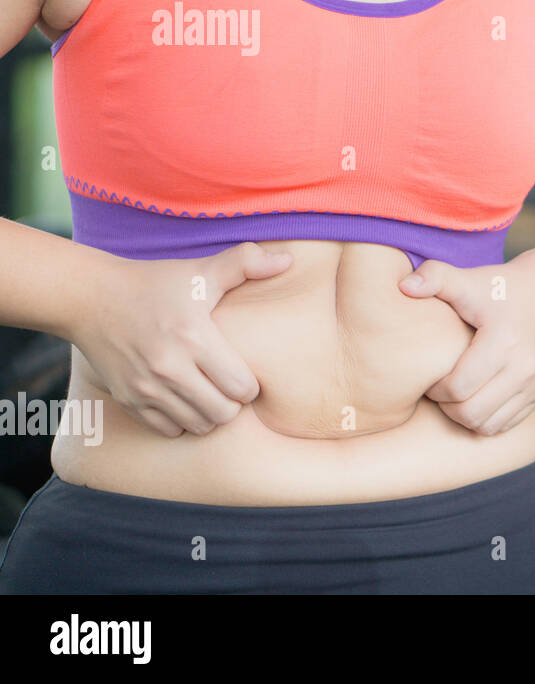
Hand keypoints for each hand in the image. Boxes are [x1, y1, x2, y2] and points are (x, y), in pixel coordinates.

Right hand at [72, 242, 292, 436]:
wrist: (90, 298)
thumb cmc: (154, 283)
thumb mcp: (201, 270)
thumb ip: (246, 262)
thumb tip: (287, 260)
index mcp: (194, 338)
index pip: (241, 387)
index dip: (250, 385)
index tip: (243, 371)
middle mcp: (169, 368)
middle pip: (223, 413)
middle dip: (233, 403)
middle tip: (229, 385)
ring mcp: (145, 387)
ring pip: (198, 426)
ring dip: (209, 414)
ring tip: (209, 393)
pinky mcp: (127, 399)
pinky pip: (168, 430)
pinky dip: (181, 421)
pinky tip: (183, 400)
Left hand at [398, 259, 534, 434]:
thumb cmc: (501, 287)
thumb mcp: (469, 278)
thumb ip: (435, 277)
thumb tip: (403, 287)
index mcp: (503, 342)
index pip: (458, 387)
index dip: (434, 389)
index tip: (429, 375)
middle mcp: (524, 368)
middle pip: (470, 413)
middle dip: (446, 407)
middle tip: (438, 389)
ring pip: (487, 425)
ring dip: (464, 416)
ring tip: (455, 395)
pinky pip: (504, 424)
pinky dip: (484, 419)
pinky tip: (475, 397)